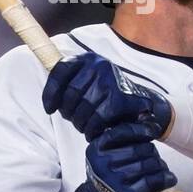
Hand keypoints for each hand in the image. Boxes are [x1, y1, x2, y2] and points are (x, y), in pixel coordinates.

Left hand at [43, 52, 171, 140]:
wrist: (142, 103)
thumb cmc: (109, 95)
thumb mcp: (90, 82)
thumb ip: (71, 84)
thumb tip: (50, 101)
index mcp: (88, 59)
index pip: (60, 71)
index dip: (50, 93)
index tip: (50, 109)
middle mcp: (99, 65)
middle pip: (70, 94)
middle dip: (68, 113)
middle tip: (75, 121)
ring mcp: (109, 80)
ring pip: (82, 108)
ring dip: (80, 123)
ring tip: (85, 127)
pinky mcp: (119, 98)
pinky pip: (96, 118)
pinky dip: (92, 129)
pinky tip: (94, 132)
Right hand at [74, 121, 177, 191]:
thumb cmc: (107, 178)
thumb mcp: (105, 156)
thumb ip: (121, 140)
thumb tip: (147, 118)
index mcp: (97, 149)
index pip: (125, 131)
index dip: (143, 129)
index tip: (153, 130)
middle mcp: (103, 163)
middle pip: (142, 148)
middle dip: (152, 152)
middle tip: (153, 158)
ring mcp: (115, 180)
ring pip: (150, 163)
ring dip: (160, 165)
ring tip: (160, 169)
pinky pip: (155, 180)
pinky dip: (167, 178)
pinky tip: (169, 178)